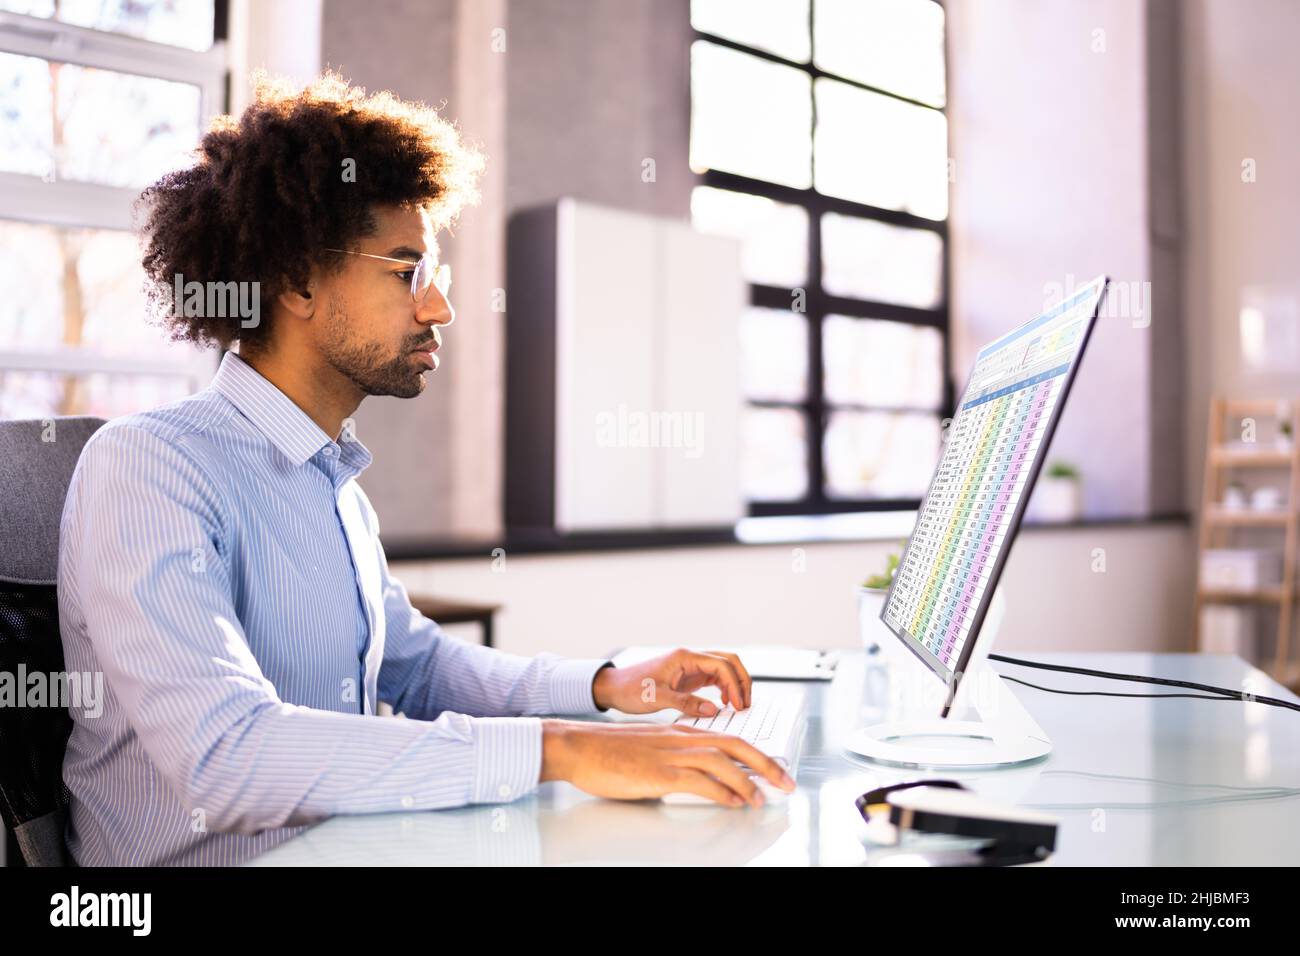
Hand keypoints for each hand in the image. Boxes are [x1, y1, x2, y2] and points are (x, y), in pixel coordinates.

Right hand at [541, 720, 794, 807]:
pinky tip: (732, 803)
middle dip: (767, 765)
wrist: (580, 746)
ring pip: (722, 761)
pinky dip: (720, 791)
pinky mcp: (659, 772)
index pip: (730, 738)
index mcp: (682, 732)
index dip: (757, 754)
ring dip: (748, 781)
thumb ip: (677, 759)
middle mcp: (682, 739)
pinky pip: (698, 780)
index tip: (775, 770)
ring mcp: (671, 754)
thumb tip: (697, 781)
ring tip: (762, 798)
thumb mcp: (652, 750)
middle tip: (787, 782)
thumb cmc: (610, 751)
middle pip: (736, 745)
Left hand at [592, 648, 751, 716]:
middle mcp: (690, 658)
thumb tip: (713, 709)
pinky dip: (725, 689)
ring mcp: (691, 667)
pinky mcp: (689, 677)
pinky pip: (715, 678)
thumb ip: (685, 703)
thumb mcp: (656, 698)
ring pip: (724, 669)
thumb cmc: (630, 689)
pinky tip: (725, 703)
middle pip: (728, 661)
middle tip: (746, 704)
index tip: (738, 705)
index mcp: (684, 657)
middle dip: (741, 681)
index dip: (734, 684)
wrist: (614, 688)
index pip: (721, 664)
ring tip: (739, 706)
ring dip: (735, 684)